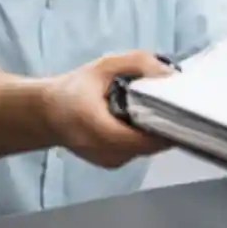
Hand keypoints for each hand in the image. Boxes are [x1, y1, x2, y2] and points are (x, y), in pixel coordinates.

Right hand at [43, 51, 175, 168]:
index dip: (166, 125)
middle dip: (163, 124)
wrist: (46, 114)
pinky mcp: (112, 163)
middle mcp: (105, 151)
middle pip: (150, 144)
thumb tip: (170, 74)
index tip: (180, 108)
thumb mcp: (104, 66)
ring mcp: (110, 161)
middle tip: (168, 102)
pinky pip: (137, 151)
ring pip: (146, 149)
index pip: (144, 138)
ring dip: (153, 131)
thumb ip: (138, 63)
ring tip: (151, 109)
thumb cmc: (73, 89)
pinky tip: (137, 120)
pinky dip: (142, 136)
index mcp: (98, 128)